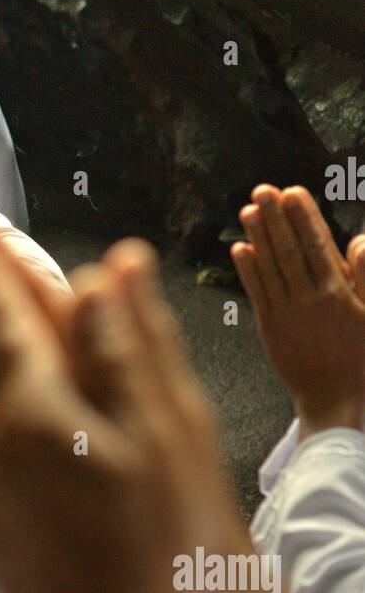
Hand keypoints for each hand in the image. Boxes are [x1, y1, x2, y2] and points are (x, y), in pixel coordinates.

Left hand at [233, 184, 364, 437]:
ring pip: (269, 268)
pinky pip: (256, 293)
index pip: (317, 247)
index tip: (292, 192)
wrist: (335, 402)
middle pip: (289, 251)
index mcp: (338, 296)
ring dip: (258, 237)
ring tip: (248, 210)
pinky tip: (240, 248)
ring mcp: (285, 316)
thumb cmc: (361, 359)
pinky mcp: (269, 329)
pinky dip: (247, 270)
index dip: (303, 217)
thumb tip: (356, 239)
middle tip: (263, 190)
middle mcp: (308, 302)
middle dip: (275, 218)